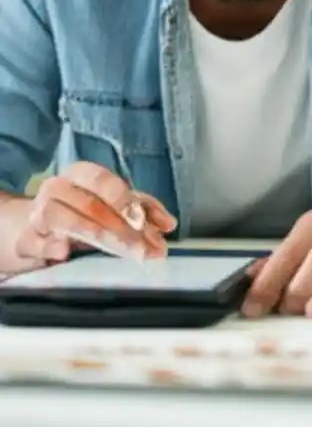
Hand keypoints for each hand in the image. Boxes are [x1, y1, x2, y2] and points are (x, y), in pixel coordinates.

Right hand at [14, 162, 176, 265]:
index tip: (141, 219)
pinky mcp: (28, 238)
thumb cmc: (83, 211)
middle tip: (146, 249)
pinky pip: (36, 241)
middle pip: (90, 204)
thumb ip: (145, 210)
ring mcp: (40, 213)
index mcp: (80, 174)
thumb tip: (168, 224)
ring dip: (100, 237)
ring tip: (127, 252)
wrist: (38, 229)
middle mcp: (58, 188)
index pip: (101, 179)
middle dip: (122, 228)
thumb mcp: (115, 206)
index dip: (122, 197)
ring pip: (67, 220)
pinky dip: (51, 246)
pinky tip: (64, 252)